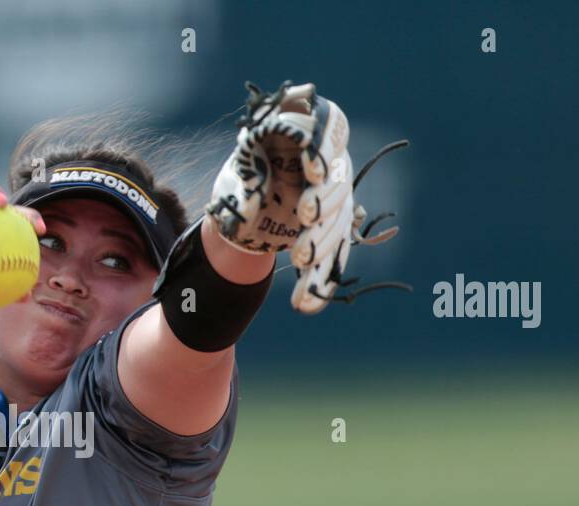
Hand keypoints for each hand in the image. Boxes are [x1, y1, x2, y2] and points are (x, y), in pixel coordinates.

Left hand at [208, 80, 408, 313]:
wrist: (241, 214)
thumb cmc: (242, 180)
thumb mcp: (238, 174)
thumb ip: (248, 178)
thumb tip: (252, 200)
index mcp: (307, 137)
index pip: (332, 128)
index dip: (327, 147)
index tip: (312, 169)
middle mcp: (329, 167)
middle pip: (340, 179)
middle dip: (326, 199)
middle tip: (305, 215)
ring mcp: (334, 201)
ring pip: (340, 219)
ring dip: (323, 240)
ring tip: (299, 259)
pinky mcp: (329, 233)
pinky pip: (331, 258)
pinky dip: (318, 282)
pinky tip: (305, 305)